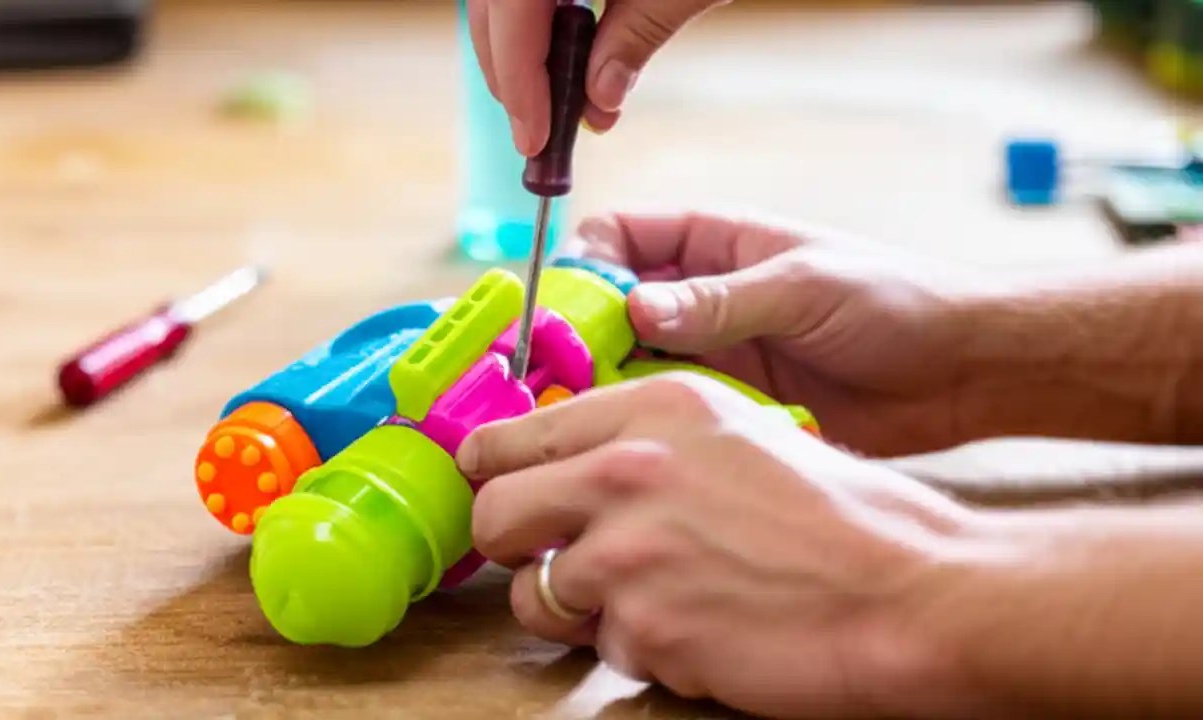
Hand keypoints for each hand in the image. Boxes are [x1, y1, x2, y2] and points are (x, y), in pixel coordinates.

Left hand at [457, 373, 983, 718]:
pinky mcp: (646, 627)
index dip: (491, 471)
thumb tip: (568, 467)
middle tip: (549, 559)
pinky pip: (607, 650)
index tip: (490, 487)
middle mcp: (627, 471)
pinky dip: (645, 650)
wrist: (904, 586)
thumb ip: (643, 441)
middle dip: (514, 546)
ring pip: (538, 596)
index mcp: (651, 410)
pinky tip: (704, 631)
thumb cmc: (835, 514)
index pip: (513, 437)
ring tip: (650, 602)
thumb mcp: (733, 433)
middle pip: (496, 515)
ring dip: (580, 610)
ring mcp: (630, 552)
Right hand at [468, 0, 727, 153]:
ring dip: (519, 43)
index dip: (517, 79)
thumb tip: (598, 104)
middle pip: (491, 0)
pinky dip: (537, 14)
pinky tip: (566, 45)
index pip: (512, 10)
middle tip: (536, 128)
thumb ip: (636, 38)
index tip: (532, 137)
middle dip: (510, 68)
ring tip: (550, 95)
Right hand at [567, 210, 1000, 456]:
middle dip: (580, 338)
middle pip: (610, 308)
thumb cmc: (895, 300)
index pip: (620, 238)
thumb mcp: (805, 286)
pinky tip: (634, 446)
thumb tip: (637, 308)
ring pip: (630, 364)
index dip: (583, 267)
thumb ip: (721, 299)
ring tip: (589, 419)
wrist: (961, 371)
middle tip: (561, 379)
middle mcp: (700, 296)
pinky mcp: (728, 404)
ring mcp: (713, 353)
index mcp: (714, 242)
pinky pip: (668, 409)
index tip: (565, 311)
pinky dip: (644, 424)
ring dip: (606, 386)